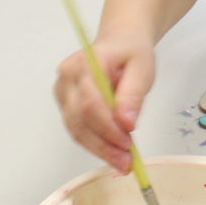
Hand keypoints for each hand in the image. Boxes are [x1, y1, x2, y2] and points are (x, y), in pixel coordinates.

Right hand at [53, 32, 157, 172]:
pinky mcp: (66, 104)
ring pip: (76, 129)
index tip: (128, 143)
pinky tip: (112, 153)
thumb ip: (134, 94)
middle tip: (126, 162)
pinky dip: (95, 143)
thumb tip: (127, 123)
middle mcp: (67, 78)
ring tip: (122, 162)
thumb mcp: (143, 67)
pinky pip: (78, 128)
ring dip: (99, 149)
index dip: (108, 127)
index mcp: (85, 64)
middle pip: (79, 119)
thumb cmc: (131, 52)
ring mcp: (63, 92)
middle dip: (104, 144)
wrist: (121, 41)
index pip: (90, 102)